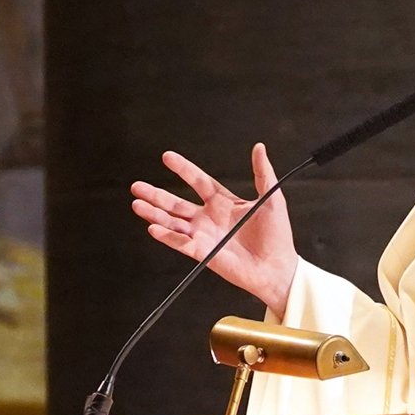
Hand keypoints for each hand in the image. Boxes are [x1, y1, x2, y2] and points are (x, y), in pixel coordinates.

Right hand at [129, 143, 298, 319]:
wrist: (277, 266)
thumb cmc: (277, 235)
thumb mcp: (272, 199)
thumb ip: (263, 173)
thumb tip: (259, 148)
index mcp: (224, 203)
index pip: (199, 181)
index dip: (183, 169)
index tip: (167, 157)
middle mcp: (209, 218)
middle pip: (176, 203)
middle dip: (156, 195)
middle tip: (136, 186)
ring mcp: (204, 236)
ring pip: (173, 222)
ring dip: (154, 214)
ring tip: (136, 204)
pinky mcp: (203, 253)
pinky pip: (180, 243)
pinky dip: (166, 236)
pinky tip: (153, 227)